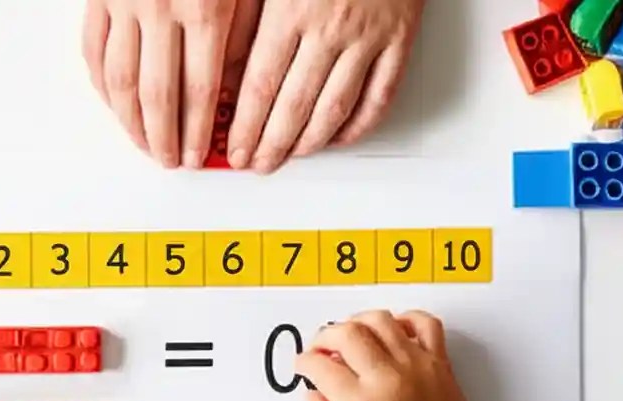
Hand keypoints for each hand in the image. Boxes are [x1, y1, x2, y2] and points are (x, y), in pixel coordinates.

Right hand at [84, 0, 248, 168]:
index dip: (196, 131)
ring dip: (130, 121)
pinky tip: (116, 105)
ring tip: (143, 142)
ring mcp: (124, 2)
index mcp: (203, 7)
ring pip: (120, 79)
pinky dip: (103, 85)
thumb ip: (240, 34)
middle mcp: (159, 7)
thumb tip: (234, 92)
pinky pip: (93, 50)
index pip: (199, 90)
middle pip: (157, 94)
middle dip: (163, 137)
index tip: (197, 156)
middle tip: (169, 159)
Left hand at [227, 0, 424, 173]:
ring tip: (289, 157)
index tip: (232, 149)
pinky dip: (358, 125)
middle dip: (270, 145)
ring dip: (308, 143)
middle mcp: (331, 27)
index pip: (259, 86)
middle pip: (294, 106)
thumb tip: (221, 69)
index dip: (244, 127)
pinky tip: (338, 137)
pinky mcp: (401, 38)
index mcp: (291, 8)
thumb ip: (243, 16)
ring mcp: (370, 37)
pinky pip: (380, 96)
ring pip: (335, 109)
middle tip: (255, 163)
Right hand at [294, 310, 483, 400]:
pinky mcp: (438, 361)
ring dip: (357, 322)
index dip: (305, 363)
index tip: (305, 366)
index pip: (321, 367)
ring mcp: (416, 365)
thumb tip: (313, 393)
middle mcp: (389, 378)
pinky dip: (405, 318)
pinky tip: (392, 332)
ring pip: (379, 320)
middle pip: (346, 333)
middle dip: (324, 337)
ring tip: (351, 337)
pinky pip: (424, 322)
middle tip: (321, 349)